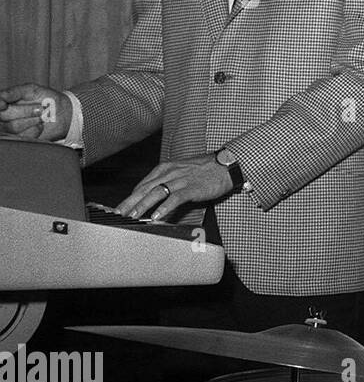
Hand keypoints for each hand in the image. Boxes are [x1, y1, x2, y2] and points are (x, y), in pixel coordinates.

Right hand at [0, 83, 70, 140]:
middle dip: (25, 111)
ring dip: (31, 120)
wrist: (64, 113)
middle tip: (40, 108)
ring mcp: (11, 130)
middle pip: (4, 115)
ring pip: (13, 127)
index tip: (4, 104)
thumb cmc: (47, 99)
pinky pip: (23, 136)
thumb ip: (14, 92)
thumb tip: (0, 98)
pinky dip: (34, 130)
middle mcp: (4, 117)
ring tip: (42, 116)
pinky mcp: (21, 139)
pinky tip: (40, 126)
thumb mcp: (31, 90)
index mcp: (4, 103)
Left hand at [118, 153, 235, 220]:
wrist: (227, 165)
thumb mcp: (182, 172)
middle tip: (118, 215)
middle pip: (144, 189)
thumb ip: (168, 182)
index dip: (130, 197)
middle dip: (130, 202)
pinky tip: (157, 216)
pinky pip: (175, 198)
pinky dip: (164, 207)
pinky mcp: (192, 188)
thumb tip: (156, 197)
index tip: (121, 208)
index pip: (143, 184)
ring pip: (156, 193)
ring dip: (142, 206)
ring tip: (133, 217)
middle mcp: (170, 172)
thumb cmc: (206, 170)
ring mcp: (181, 180)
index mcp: (166, 168)